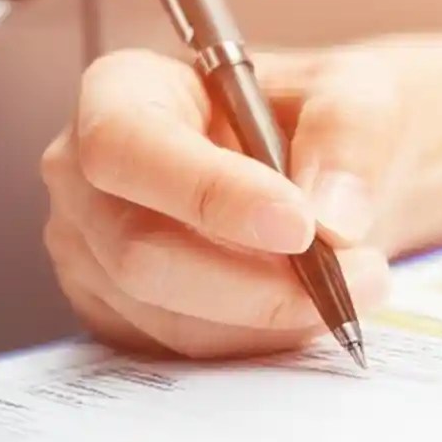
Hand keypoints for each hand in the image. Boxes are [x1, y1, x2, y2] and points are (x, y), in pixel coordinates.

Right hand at [40, 49, 403, 358]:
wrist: (319, 173)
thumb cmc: (319, 117)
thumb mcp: (354, 93)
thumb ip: (348, 138)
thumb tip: (333, 218)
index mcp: (121, 91)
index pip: (125, 145)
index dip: (206, 192)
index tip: (299, 227)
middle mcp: (83, 173)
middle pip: (139, 251)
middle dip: (256, 281)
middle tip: (358, 275)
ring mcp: (90, 252)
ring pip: (167, 316)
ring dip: (272, 317)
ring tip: (352, 286)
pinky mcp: (117, 314)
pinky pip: (183, 351)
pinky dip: (258, 340)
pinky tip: (307, 307)